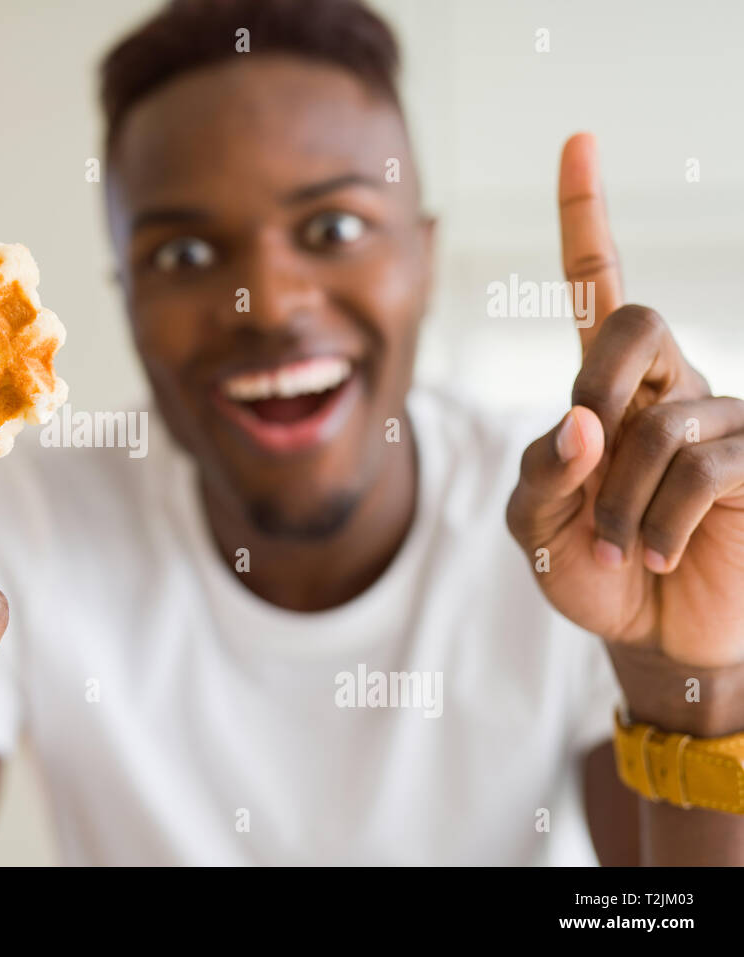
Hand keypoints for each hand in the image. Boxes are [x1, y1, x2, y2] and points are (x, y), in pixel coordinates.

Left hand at [506, 133, 743, 667]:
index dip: (588, 218)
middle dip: (597, 381)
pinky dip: (660, 519)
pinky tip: (659, 554)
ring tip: (621, 546)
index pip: (596, 287)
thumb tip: (580, 419)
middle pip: (634, 318)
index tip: (579, 141)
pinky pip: (702, 464)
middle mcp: (666, 388)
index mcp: (604, 390)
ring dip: (618, 499)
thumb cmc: (594, 570)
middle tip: (584, 448)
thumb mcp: (538, 527)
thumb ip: (543, 473)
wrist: (649, 636)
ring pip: (657, 421)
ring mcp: (719, 420)